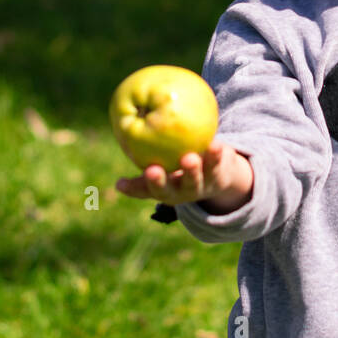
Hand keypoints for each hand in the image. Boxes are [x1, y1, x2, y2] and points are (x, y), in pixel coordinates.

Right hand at [115, 139, 245, 206]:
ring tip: (189, 158)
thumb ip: (144, 168)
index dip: (136, 187)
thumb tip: (118, 180)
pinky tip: (214, 144)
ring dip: (192, 171)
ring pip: (195, 180)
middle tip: (152, 170)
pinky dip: (216, 155)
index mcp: (164, 191)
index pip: (147, 190)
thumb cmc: (180, 168)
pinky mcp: (219, 175)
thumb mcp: (163, 171)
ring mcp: (201, 186)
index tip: (121, 182)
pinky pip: (217, 164)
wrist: (219, 177)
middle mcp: (181, 192)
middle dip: (160, 182)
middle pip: (169, 190)